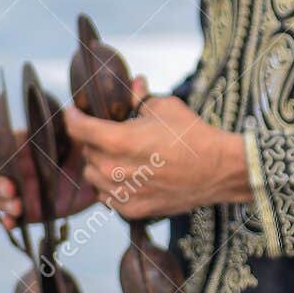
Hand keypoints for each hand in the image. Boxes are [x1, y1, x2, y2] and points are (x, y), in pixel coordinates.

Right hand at [0, 133, 95, 233]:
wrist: (97, 179)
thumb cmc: (82, 152)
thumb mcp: (75, 138)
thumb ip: (68, 127)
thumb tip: (69, 113)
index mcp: (17, 150)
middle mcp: (14, 171)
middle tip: (11, 189)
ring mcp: (20, 192)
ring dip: (3, 203)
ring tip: (17, 206)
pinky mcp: (30, 211)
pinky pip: (13, 218)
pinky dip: (9, 221)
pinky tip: (13, 222)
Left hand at [63, 86, 250, 220]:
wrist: (219, 170)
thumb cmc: (193, 136)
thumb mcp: (164, 107)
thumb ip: (138, 97)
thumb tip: (132, 82)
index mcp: (118, 139)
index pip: (76, 128)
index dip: (73, 116)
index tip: (75, 112)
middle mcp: (115, 169)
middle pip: (86, 153)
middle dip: (93, 141)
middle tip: (108, 135)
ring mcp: (124, 192)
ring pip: (93, 177)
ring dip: (100, 166)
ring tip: (117, 158)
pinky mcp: (135, 209)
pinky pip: (107, 198)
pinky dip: (111, 188)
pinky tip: (126, 178)